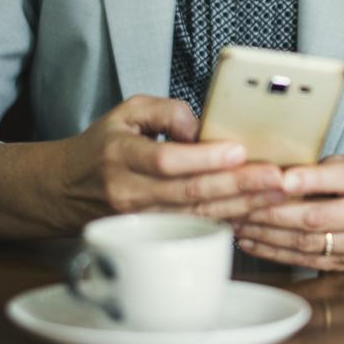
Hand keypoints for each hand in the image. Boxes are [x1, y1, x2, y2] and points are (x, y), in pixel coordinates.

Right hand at [59, 95, 285, 225]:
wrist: (65, 190)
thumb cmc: (103, 146)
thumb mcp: (126, 111)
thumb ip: (165, 110)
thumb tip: (201, 128)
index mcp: (122, 156)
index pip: (166, 161)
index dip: (203, 158)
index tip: (237, 150)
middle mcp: (131, 193)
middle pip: (190, 193)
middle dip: (239, 185)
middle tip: (277, 177)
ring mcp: (143, 220)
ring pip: (198, 215)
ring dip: (243, 206)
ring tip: (278, 193)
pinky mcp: (155, 233)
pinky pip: (197, 227)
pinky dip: (230, 220)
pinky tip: (258, 212)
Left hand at [232, 153, 343, 269]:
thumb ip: (328, 166)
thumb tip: (281, 170)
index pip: (342, 180)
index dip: (310, 180)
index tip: (281, 178)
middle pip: (317, 217)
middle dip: (274, 212)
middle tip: (241, 205)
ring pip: (308, 242)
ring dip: (268, 235)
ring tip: (238, 224)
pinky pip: (306, 260)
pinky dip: (275, 252)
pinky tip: (253, 242)